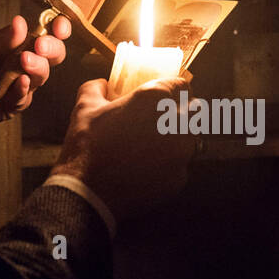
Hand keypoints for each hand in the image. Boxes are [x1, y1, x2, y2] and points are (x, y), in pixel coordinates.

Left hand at [0, 14, 70, 144]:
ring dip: (36, 67)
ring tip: (24, 61)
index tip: (59, 27)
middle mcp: (27, 64)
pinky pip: (23, 98)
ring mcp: (23, 86)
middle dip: (52, 49)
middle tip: (40, 45)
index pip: (49, 34)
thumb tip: (21, 22)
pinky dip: (22, 90)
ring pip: (41, 77)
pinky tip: (21, 82)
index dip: (59, 29)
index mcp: (22, 44)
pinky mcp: (13, 105)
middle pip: (54, 56)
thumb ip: (1, 38)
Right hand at [50, 78, 193, 220]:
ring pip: (191, 139)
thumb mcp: (84, 107)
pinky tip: (148, 168)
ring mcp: (181, 153)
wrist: (87, 193)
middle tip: (160, 120)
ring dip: (177, 139)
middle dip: (181, 113)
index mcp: (156, 98)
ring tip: (152, 146)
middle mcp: (176, 123)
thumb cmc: (86, 147)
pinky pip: (181, 166)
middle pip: (194, 111)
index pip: (182, 85)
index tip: (165, 96)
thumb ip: (96, 88)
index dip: (173, 89)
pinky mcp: (179, 178)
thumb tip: (102, 85)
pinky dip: (169, 165)